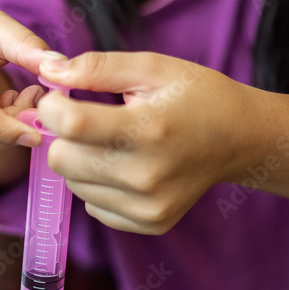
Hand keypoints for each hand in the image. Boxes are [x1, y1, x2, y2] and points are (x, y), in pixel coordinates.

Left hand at [36, 51, 244, 233]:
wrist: (241, 138)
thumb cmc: (196, 96)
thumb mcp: (152, 67)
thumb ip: (97, 67)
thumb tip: (48, 70)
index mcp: (148, 129)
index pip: (71, 125)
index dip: (51, 107)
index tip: (58, 98)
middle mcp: (147, 174)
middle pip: (62, 160)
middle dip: (63, 136)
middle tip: (85, 120)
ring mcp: (149, 205)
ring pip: (73, 184)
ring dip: (80, 161)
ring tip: (112, 142)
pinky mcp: (150, 222)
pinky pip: (92, 207)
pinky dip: (98, 186)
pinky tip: (123, 167)